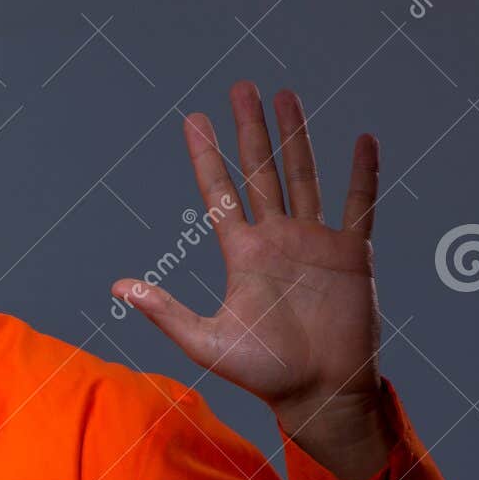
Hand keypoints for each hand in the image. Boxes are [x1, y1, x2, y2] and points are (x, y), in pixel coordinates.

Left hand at [111, 81, 392, 477]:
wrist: (318, 392)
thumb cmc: (263, 373)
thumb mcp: (204, 341)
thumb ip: (164, 311)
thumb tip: (116, 288)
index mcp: (242, 253)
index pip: (219, 192)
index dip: (206, 156)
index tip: (193, 120)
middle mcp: (276, 238)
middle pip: (260, 170)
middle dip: (250, 129)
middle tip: (241, 87)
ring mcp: (315, 241)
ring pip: (304, 174)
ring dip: (296, 135)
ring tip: (286, 96)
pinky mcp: (352, 253)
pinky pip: (359, 205)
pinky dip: (362, 173)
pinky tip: (362, 140)